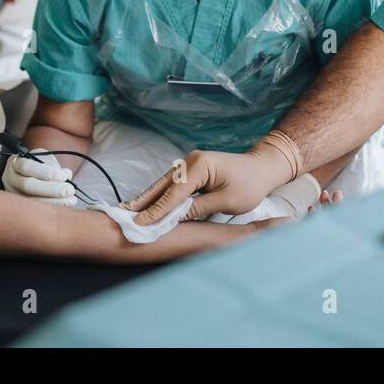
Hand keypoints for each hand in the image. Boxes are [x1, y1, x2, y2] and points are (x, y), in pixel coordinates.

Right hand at [1, 154, 76, 206]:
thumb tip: (67, 175)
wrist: (22, 176)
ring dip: (54, 202)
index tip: (63, 176)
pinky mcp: (19, 209)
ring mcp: (13, 196)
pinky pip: (34, 212)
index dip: (46, 172)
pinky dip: (51, 210)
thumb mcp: (42, 158)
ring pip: (30, 202)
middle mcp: (11, 180)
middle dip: (51, 189)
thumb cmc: (36, 166)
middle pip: (28, 186)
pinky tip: (64, 209)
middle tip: (69, 190)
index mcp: (16, 163)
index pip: (27, 167)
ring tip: (71, 200)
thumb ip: (53, 165)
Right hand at [124, 145, 290, 224]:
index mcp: (200, 166)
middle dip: (144, 201)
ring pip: (164, 185)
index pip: (173, 193)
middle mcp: (190, 161)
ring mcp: (189, 163)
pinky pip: (172, 185)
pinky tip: (147, 205)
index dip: (157, 210)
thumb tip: (174, 218)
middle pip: (162, 185)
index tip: (140, 223)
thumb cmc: (250, 185)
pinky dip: (160, 196)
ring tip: (128, 211)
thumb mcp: (226, 201)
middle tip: (121, 215)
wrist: (262, 168)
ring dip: (149, 199)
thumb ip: (198, 208)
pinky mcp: (191, 169)